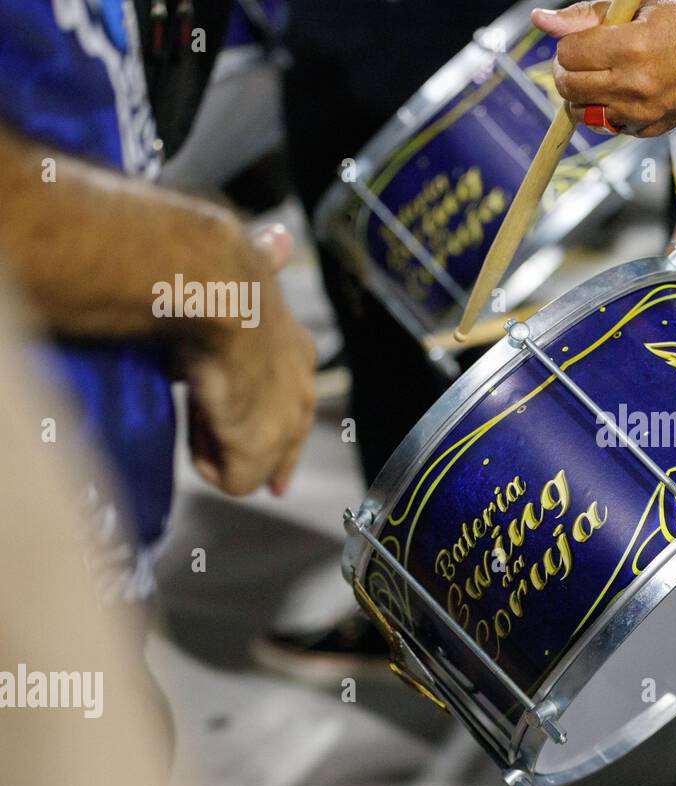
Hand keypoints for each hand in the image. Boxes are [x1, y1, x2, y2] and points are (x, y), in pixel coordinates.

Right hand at [181, 223, 316, 496]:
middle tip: (217, 444)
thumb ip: (264, 264)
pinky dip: (206, 459)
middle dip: (254, 455)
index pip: (295, 402)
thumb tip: (278, 240)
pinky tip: (196, 423)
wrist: (221, 293)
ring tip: (195, 406)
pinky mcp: (261, 450)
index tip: (277, 475)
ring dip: (215, 442)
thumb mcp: (248, 271)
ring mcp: (287, 424)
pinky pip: (230, 479)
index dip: (279, 433)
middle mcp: (302, 391)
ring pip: (249, 461)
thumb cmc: (222, 276)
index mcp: (298, 351)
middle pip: (286, 443)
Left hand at [533, 0, 675, 137]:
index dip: (568, 44)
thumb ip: (588, 14)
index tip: (582, 39)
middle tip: (583, 59)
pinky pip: (608, 126)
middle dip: (568, 71)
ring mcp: (642, 113)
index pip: (568, 54)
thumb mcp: (640, 4)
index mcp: (632, 47)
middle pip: (569, 86)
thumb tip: (541, 22)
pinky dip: (606, 110)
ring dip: (584, 93)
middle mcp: (635, 85)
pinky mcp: (650, 129)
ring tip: (603, 76)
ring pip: (583, 111)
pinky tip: (623, 92)